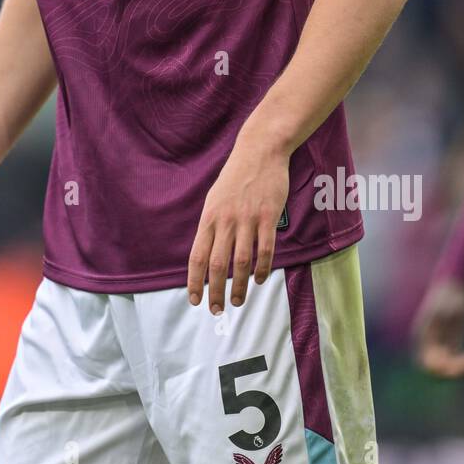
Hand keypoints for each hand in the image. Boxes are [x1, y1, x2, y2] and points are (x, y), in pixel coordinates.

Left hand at [188, 133, 288, 312]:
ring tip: (237, 301)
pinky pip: (265, 249)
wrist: (259, 152)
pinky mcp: (268, 216)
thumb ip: (211, 227)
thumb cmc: (235, 178)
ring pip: (241, 261)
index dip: (194, 281)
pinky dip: (262, 269)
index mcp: (208, 218)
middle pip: (217, 265)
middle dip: (216, 292)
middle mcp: (225, 221)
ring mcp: (247, 219)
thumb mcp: (214, 200)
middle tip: (217, 311)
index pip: (197, 256)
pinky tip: (259, 280)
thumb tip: (205, 256)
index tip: (195, 300)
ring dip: (239, 286)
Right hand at [410, 278, 463, 377]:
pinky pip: (461, 361)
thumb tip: (444, 315)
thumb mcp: (446, 300)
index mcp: (424, 337)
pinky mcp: (455, 343)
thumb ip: (443, 309)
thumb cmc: (449, 291)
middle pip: (441, 370)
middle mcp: (431, 343)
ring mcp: (443, 344)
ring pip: (452, 368)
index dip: (440, 369)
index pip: (427, 363)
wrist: (456, 284)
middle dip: (458, 369)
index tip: (455, 362)